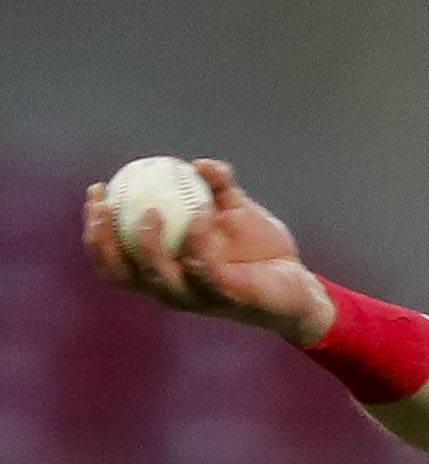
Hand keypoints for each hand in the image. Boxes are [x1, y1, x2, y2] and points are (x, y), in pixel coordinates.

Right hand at [81, 158, 332, 343]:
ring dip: (147, 245)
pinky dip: (199, 237)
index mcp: (164, 271)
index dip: (95, 233)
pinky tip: (203, 210)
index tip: (97, 193)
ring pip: (158, 278)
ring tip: (152, 211)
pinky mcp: (228, 299)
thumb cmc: (259, 250)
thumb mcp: (235, 211)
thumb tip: (198, 164)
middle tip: (105, 205)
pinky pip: (205, 267)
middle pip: (124, 275)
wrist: (299, 282)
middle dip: (104, 243)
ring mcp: (199, 298)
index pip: (115, 262)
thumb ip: (217, 187)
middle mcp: (174, 290)